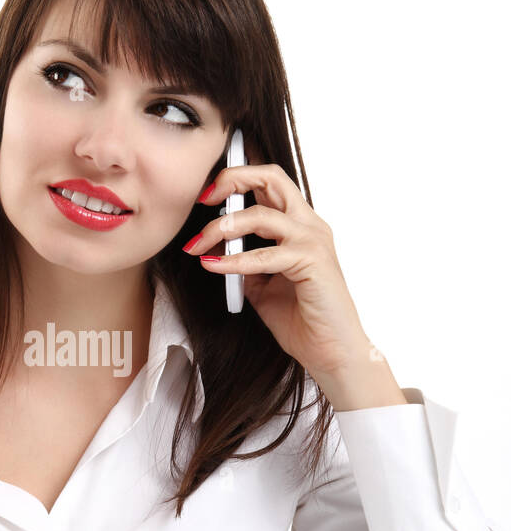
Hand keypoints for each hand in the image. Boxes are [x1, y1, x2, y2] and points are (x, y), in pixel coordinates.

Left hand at [183, 159, 372, 380]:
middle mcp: (310, 226)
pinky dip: (234, 260)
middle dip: (232, 179)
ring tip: (200, 244)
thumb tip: (217, 252)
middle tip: (203, 198)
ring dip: (223, 227)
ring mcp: (313, 241)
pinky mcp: (311, 261)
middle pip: (271, 178)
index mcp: (301, 226)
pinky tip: (213, 265)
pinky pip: (264, 255)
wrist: (331, 352)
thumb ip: (245, 264)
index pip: (270, 183)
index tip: (205, 196)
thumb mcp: (262, 286)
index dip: (236, 180)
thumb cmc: (303, 320)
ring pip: (261, 214)